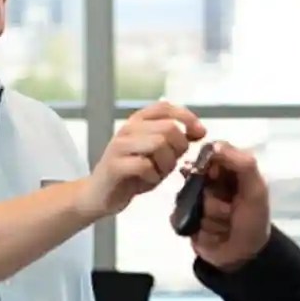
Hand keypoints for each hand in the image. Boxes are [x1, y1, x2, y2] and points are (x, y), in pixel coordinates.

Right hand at [80, 101, 204, 219]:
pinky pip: (145, 166)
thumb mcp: (158, 154)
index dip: (187, 117)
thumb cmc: (133, 173)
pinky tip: (147, 181)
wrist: (100, 194)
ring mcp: (119, 146)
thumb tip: (199, 131)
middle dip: (178, 148)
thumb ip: (176, 140)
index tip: (199, 133)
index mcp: (138, 121)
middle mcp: (128, 129)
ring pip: (159, 144)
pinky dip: (153, 177)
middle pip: (168, 127)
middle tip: (171, 164)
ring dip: (166, 163)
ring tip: (158, 173)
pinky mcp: (114, 166)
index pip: (165, 107)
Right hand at [188, 141, 271, 271]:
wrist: (243, 256)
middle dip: (213, 196)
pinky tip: (211, 234)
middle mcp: (210, 180)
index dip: (212, 165)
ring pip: (190, 198)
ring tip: (224, 225)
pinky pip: (180, 214)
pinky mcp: (184, 217)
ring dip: (211, 215)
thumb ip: (242, 162)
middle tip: (229, 208)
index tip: (218, 178)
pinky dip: (199, 226)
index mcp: (230, 169)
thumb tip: (213, 145)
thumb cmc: (253, 219)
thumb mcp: (256, 188)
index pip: (211, 152)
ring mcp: (195, 198)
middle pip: (196, 175)